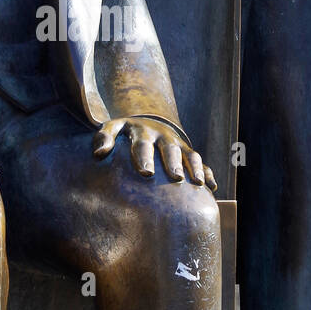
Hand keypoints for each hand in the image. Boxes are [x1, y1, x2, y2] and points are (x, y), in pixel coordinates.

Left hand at [92, 117, 216, 189]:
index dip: (144, 157)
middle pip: (170, 149)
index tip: (146, 172)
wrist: (147, 122)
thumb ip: (103, 138)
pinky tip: (211, 187)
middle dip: (173, 162)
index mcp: (142, 131)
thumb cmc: (124, 133)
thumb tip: (99, 154)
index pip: (143, 144)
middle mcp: (163, 136)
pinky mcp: (188, 152)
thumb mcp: (112, 128)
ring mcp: (178, 144)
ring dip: (195, 167)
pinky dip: (208, 172)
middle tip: (175, 177)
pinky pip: (200, 162)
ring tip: (198, 183)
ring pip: (189, 154)